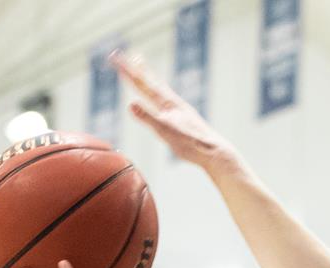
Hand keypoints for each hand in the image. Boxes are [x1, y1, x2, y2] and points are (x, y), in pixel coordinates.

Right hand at [114, 51, 238, 171]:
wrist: (214, 152)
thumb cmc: (191, 144)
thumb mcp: (165, 132)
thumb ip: (148, 117)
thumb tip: (130, 103)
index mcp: (167, 103)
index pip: (142, 83)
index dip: (127, 71)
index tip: (114, 58)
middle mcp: (173, 102)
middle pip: (150, 81)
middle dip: (135, 69)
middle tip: (125, 54)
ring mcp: (178, 109)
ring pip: (159, 87)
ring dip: (148, 75)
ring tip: (141, 64)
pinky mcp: (183, 117)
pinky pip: (166, 98)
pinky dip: (159, 90)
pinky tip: (160, 94)